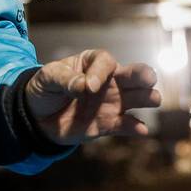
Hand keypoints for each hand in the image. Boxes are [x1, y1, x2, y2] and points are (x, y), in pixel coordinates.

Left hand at [25, 49, 161, 145]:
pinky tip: (141, 129)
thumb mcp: (48, 78)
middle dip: (144, 75)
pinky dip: (135, 127)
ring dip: (148, 98)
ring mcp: (113, 102)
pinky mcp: (110, 124)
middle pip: (134, 75)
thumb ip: (64, 79)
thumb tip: (84, 86)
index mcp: (92, 64)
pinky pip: (127, 125)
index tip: (88, 87)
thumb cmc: (45, 89)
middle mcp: (109, 81)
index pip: (106, 62)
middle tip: (147, 80)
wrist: (38, 117)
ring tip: (152, 99)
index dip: (101, 72)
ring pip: (140, 98)